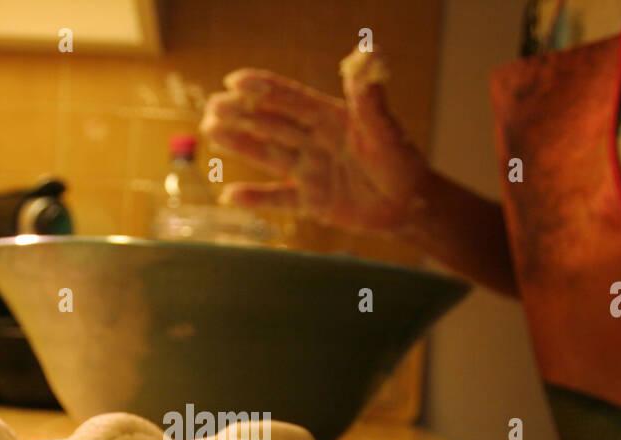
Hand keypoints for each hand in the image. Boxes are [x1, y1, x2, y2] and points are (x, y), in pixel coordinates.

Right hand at [200, 53, 433, 233]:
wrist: (409, 204)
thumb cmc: (401, 161)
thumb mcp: (386, 130)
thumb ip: (370, 97)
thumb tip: (369, 54)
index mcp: (329, 117)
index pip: (290, 98)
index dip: (263, 88)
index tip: (234, 80)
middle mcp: (313, 140)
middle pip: (271, 123)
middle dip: (241, 114)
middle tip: (212, 107)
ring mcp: (309, 170)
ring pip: (268, 154)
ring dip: (240, 143)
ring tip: (211, 132)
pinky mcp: (310, 201)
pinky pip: (278, 199)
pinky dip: (255, 198)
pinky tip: (229, 196)